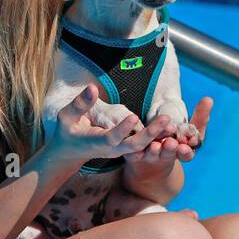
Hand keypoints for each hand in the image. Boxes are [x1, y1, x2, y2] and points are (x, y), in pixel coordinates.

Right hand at [48, 84, 172, 167]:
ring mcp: (120, 151)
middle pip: (134, 145)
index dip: (123, 128)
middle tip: (166, 120)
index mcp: (96, 141)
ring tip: (171, 123)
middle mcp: (111, 149)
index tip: (134, 116)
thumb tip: (92, 87)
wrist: (72, 151)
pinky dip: (156, 139)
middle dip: (150, 134)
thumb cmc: (68, 130)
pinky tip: (169, 129)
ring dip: (157, 136)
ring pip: (142, 146)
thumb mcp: (67, 116)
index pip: (112, 137)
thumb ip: (80, 103)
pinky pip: (144, 146)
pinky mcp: (126, 149)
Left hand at [126, 97, 213, 168]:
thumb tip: (209, 99)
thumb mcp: (191, 128)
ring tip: (154, 145)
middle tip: (171, 143)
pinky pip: (134, 154)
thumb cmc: (178, 138)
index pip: (187, 154)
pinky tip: (135, 147)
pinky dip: (135, 151)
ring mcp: (150, 157)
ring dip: (154, 150)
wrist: (154, 154)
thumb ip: (200, 116)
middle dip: (170, 149)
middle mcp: (166, 156)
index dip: (186, 151)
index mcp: (182, 152)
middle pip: (169, 154)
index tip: (188, 144)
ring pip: (152, 154)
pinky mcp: (135, 155)